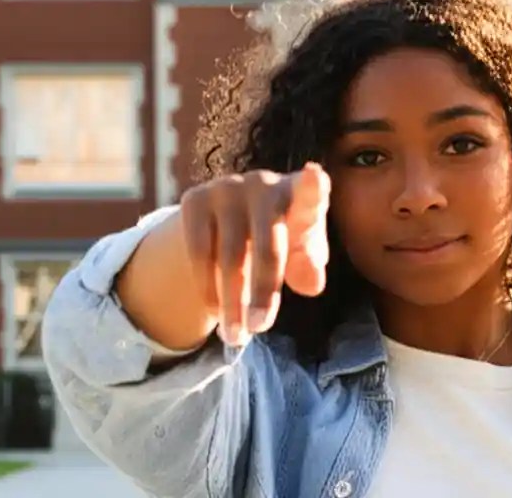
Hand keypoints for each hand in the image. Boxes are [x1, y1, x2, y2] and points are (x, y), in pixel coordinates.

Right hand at [179, 163, 331, 345]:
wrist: (228, 221)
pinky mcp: (195, 199)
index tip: (316, 176)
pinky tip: (214, 310)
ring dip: (232, 302)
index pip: (311, 190)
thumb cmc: (281, 238)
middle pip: (267, 245)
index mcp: (300, 195)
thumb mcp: (299, 253)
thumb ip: (309, 265)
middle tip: (259, 328)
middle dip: (263, 292)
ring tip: (236, 336)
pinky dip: (207, 288)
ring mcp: (227, 187)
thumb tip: (311, 283)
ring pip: (229, 257)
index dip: (313, 185)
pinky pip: (199, 253)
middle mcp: (264, 184)